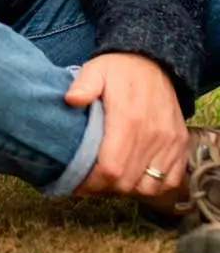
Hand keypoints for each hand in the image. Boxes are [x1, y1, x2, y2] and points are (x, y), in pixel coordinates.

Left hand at [66, 52, 188, 198]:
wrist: (154, 64)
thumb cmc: (118, 71)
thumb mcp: (95, 70)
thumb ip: (83, 85)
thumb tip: (71, 99)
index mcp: (128, 120)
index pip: (111, 168)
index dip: (92, 182)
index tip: (76, 184)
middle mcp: (153, 135)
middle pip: (127, 182)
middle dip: (104, 188)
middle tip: (87, 183)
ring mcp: (170, 143)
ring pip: (149, 186)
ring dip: (127, 189)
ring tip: (109, 180)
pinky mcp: (181, 146)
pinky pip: (170, 180)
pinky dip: (152, 186)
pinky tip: (134, 177)